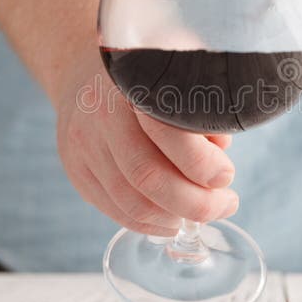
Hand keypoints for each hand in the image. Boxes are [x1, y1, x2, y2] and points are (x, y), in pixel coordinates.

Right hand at [55, 58, 238, 236]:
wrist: (82, 78)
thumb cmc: (146, 84)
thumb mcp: (177, 82)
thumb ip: (201, 118)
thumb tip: (220, 165)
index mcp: (135, 84)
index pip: (168, 132)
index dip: (202, 164)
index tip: (225, 176)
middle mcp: (103, 114)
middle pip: (147, 175)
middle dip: (195, 202)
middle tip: (225, 203)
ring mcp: (84, 145)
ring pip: (131, 201)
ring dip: (174, 217)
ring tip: (202, 214)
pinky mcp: (76, 170)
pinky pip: (114, 209)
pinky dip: (149, 223)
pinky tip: (172, 219)